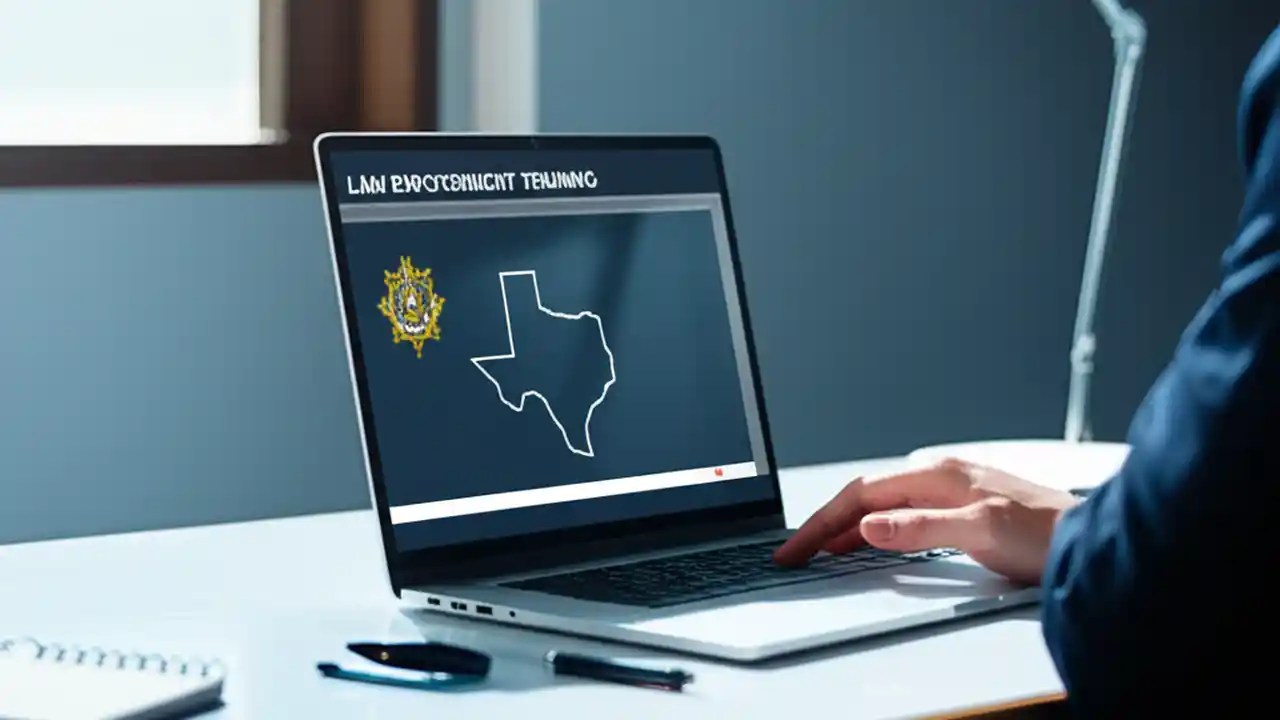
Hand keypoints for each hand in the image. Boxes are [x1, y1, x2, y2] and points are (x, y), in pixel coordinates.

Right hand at [772, 458, 1080, 584]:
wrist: (1091, 542)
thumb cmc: (1047, 534)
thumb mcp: (979, 531)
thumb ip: (920, 527)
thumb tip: (869, 525)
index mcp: (938, 473)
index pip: (863, 493)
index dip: (824, 521)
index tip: (797, 546)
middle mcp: (939, 476)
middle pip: (865, 496)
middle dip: (824, 523)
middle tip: (794, 552)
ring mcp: (949, 491)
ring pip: (880, 505)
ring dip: (845, 527)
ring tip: (816, 550)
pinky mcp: (958, 510)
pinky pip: (899, 515)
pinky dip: (871, 530)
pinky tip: (864, 543)